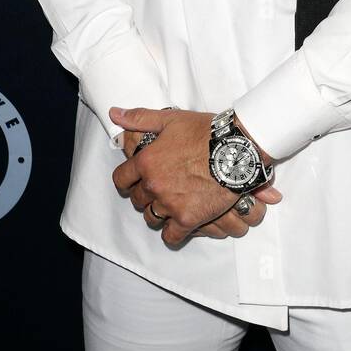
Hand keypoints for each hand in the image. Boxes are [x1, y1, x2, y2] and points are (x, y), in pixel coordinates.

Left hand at [108, 106, 282, 247]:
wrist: (236, 149)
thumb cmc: (204, 132)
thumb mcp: (170, 119)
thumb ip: (139, 118)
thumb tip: (114, 113)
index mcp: (146, 161)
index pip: (121, 179)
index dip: (126, 180)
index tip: (133, 181)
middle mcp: (154, 185)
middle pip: (137, 200)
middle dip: (144, 195)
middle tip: (158, 189)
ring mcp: (170, 204)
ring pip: (151, 218)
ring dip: (157, 213)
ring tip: (170, 205)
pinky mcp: (188, 218)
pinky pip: (170, 236)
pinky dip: (172, 232)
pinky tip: (179, 224)